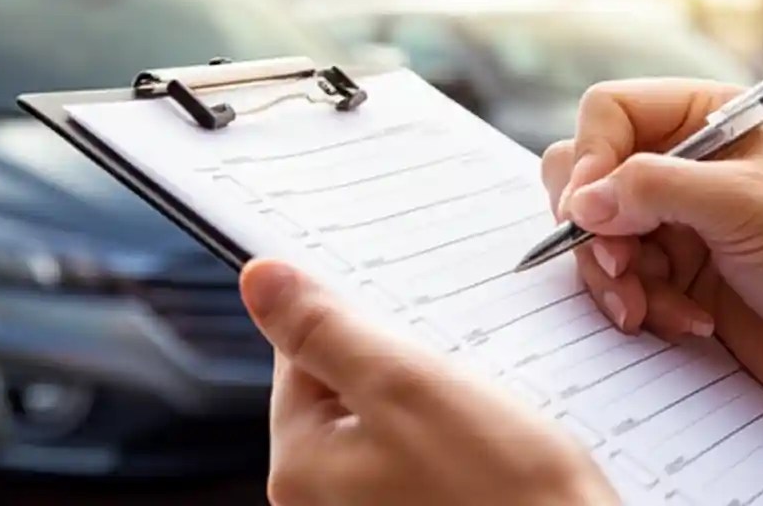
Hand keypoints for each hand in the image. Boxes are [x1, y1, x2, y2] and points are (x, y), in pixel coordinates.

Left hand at [239, 259, 617, 505]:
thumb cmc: (503, 492)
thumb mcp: (404, 385)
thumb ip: (325, 330)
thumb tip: (260, 279)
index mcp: (302, 466)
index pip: (299, 357)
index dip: (353, 324)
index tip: (401, 319)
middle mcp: (322, 500)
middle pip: (341, 389)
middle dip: (398, 365)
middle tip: (452, 371)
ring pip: (386, 418)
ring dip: (429, 398)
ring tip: (478, 410)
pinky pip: (417, 453)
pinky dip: (449, 434)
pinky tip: (486, 440)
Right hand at [541, 79, 762, 418]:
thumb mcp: (740, 206)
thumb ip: (653, 190)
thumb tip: (581, 203)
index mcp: (701, 120)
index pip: (609, 113)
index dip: (591, 157)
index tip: (587, 209)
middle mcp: (676, 163)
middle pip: (584, 173)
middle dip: (594, 227)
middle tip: (619, 262)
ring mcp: (666, 218)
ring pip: (590, 233)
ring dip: (616, 276)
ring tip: (649, 306)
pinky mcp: (663, 269)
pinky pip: (613, 278)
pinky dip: (636, 302)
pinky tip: (685, 319)